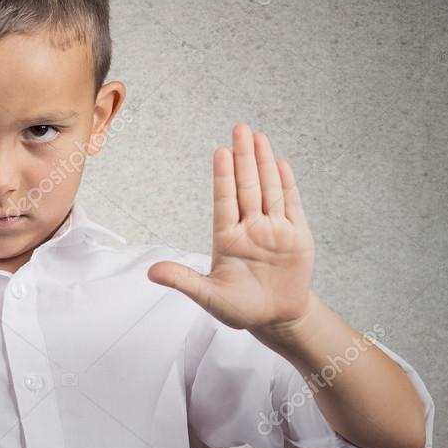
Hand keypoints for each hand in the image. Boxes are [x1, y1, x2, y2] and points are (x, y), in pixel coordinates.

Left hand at [147, 123, 314, 332]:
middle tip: (240, 128)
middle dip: (244, 157)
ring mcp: (274, 229)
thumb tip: (151, 272)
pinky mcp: (296, 235)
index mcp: (227, 238)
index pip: (225, 200)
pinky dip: (286, 184)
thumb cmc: (240, 308)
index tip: (220, 152)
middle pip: (247, 186)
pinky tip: (279, 164)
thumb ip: (183, 281)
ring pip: (269, 189)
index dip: (224, 176)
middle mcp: (250, 228)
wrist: (277, 319)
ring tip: (258, 137)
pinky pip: (291, 205)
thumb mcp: (209, 296)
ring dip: (263, 163)